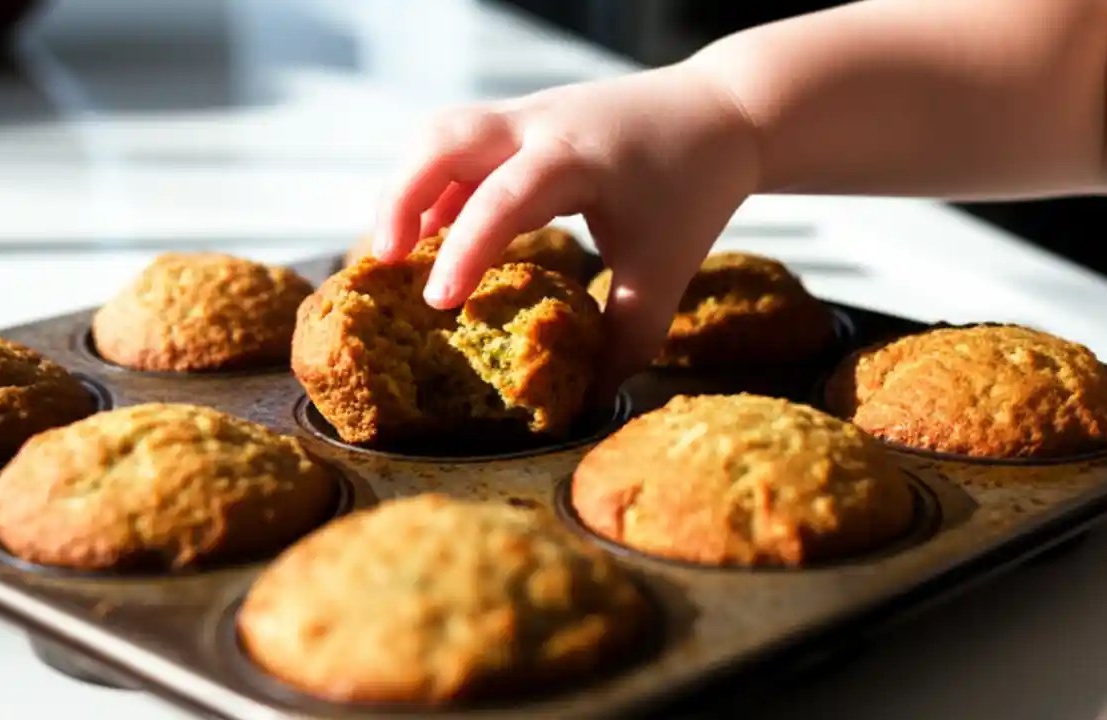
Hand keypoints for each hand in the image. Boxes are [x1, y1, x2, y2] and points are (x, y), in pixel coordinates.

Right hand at [372, 62, 760, 392]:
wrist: (720, 113)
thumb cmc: (694, 190)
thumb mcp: (666, 271)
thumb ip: (625, 338)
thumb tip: (587, 400)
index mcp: (575, 158)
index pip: (501, 198)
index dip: (464, 251)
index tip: (439, 303)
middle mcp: (540, 125)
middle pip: (443, 138)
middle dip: (401, 197)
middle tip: (386, 262)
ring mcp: (528, 115)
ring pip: (442, 134)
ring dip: (410, 187)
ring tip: (400, 253)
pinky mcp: (524, 122)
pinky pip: (462, 146)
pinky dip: (438, 186)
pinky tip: (438, 234)